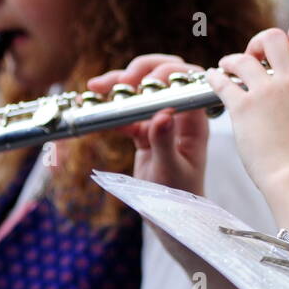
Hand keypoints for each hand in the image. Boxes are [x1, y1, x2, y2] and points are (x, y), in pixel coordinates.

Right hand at [88, 55, 209, 195]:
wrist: (172, 217)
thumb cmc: (180, 196)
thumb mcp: (171, 170)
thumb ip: (165, 142)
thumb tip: (163, 113)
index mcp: (195, 120)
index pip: (187, 81)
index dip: (169, 72)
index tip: (147, 81)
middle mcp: (180, 115)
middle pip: (164, 77)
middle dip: (142, 71)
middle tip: (121, 81)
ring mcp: (161, 122)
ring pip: (142, 92)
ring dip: (120, 85)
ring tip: (96, 87)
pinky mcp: (144, 132)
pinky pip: (127, 113)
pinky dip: (111, 109)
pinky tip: (93, 106)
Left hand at [207, 24, 288, 194]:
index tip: (285, 47)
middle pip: (272, 37)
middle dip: (260, 43)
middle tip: (255, 56)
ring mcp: (266, 92)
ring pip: (243, 57)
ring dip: (233, 59)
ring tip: (228, 65)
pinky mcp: (243, 108)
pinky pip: (222, 82)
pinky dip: (215, 77)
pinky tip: (213, 77)